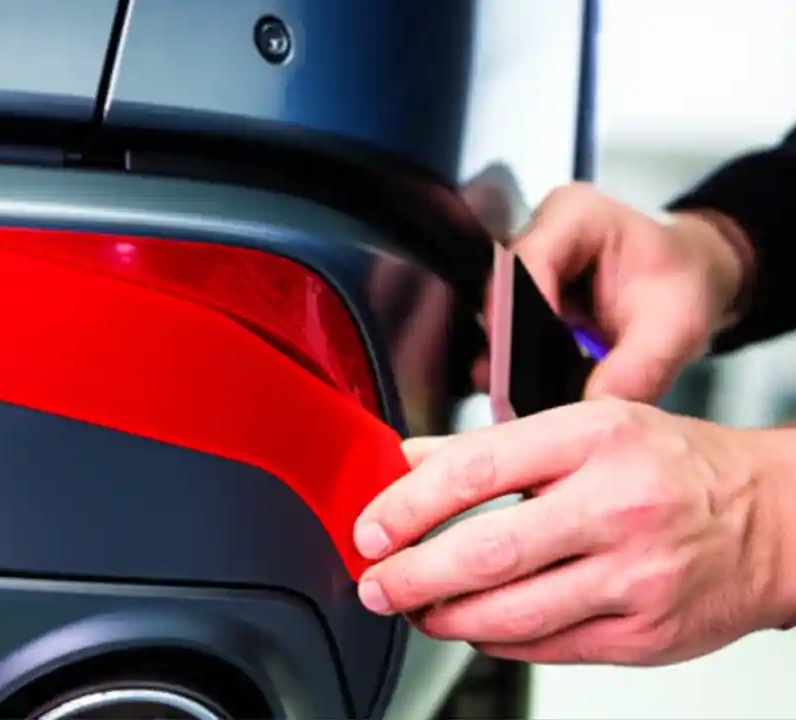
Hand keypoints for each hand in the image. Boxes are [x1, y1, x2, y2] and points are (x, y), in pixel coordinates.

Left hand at [353, 399, 795, 664]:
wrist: (774, 520)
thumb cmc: (672, 467)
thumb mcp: (586, 428)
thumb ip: (491, 448)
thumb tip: (408, 460)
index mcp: (592, 439)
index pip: (472, 471)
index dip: (405, 506)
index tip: (370, 529)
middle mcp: (615, 506)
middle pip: (484, 553)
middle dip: (410, 577)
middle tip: (377, 585)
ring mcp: (633, 577)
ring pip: (510, 614)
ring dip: (444, 618)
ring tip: (416, 609)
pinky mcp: (643, 635)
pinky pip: (544, 648)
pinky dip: (495, 641)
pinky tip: (476, 626)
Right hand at [507, 184, 746, 402]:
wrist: (688, 281)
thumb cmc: (684, 285)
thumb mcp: (678, 330)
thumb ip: (639, 369)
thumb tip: (591, 409)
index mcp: (576, 216)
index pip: (527, 264)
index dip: (518, 318)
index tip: (520, 369)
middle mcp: (538, 231)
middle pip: (500, 288)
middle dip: (506, 343)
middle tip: (512, 394)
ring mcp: (525, 260)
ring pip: (494, 310)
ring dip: (505, 355)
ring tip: (515, 396)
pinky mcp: (520, 289)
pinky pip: (503, 325)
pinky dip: (512, 358)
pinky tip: (522, 386)